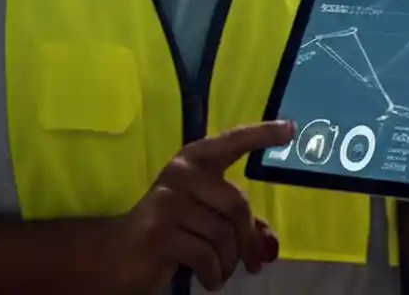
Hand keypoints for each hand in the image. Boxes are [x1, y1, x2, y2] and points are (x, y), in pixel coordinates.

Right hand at [109, 120, 294, 292]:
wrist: (118, 256)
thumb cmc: (170, 232)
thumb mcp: (205, 220)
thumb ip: (238, 224)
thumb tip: (268, 244)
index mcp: (193, 162)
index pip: (231, 142)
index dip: (261, 135)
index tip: (290, 129)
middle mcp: (180, 174)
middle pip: (237, 204)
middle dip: (247, 241)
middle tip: (252, 264)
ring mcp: (166, 202)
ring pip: (222, 235)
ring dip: (228, 263)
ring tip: (219, 272)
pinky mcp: (159, 233)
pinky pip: (206, 257)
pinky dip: (213, 275)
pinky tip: (207, 280)